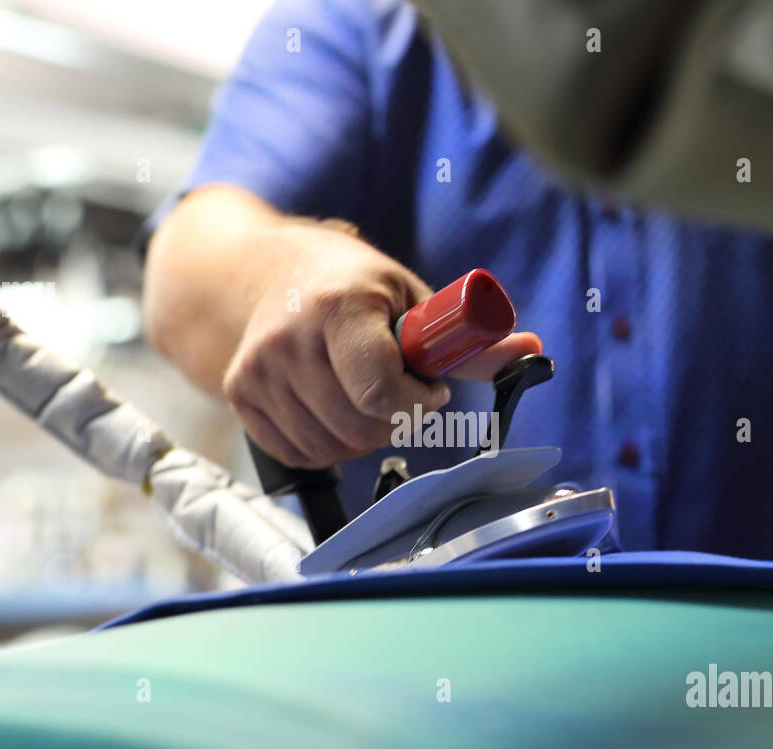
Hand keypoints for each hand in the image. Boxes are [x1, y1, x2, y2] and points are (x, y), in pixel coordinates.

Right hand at [223, 222, 540, 468]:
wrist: (264, 272)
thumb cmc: (351, 285)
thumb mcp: (411, 297)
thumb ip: (468, 339)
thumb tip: (531, 351)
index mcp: (338, 306)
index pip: (379, 391)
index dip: (417, 404)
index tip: (430, 392)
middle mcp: (288, 338)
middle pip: (358, 426)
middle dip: (395, 422)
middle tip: (401, 396)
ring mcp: (258, 370)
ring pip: (330, 447)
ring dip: (362, 436)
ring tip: (365, 397)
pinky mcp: (241, 395)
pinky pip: (300, 452)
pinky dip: (327, 443)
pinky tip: (333, 408)